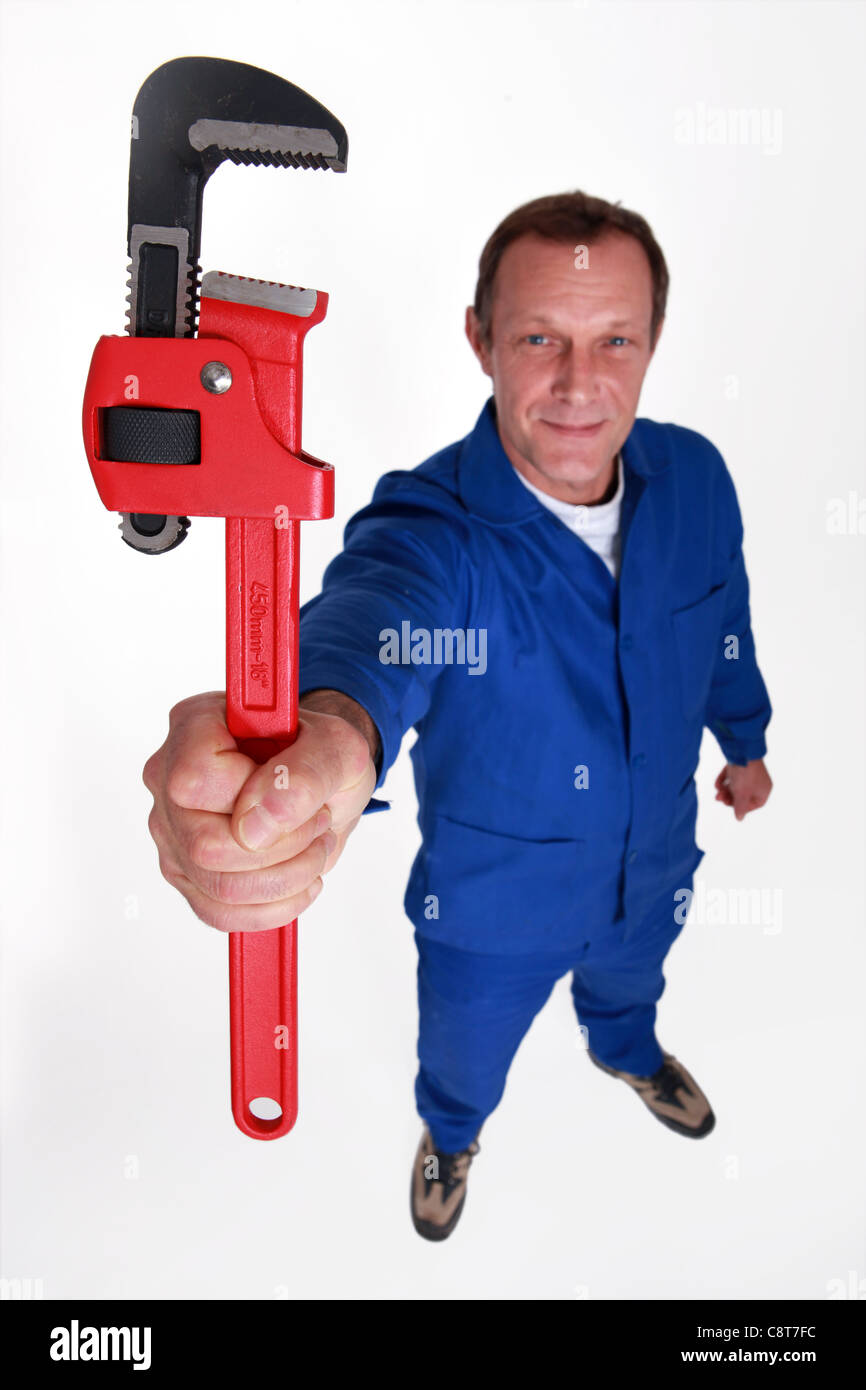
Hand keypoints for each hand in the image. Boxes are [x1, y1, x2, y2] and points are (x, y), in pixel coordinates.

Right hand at [142, 691, 376, 931]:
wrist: (319, 779)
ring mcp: (171, 828)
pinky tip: (301, 878)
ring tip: (313, 845)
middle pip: (204, 846)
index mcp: (194, 726)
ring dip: (286, 877)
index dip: (256, 800)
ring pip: (216, 887)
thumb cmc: (320, 752)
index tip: (299, 794)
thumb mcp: (338, 747)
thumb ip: (305, 773)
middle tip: (319, 823)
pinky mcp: (185, 871)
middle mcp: (168, 776)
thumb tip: (257, 824)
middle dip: (283, 846)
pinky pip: (219, 913)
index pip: (197, 780)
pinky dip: (273, 906)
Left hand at [714, 758, 771, 820]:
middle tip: (719, 798)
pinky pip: (732, 776)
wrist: (741, 751)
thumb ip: (740, 808)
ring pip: (736, 786)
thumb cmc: (745, 775)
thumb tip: (739, 818)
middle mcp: (758, 782)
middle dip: (730, 798)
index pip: (754, 805)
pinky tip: (717, 784)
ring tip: (717, 792)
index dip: (742, 808)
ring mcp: (749, 773)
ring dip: (725, 790)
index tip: (731, 806)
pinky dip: (724, 781)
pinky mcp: (741, 765)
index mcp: (764, 790)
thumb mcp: (742, 794)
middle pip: (743, 795)